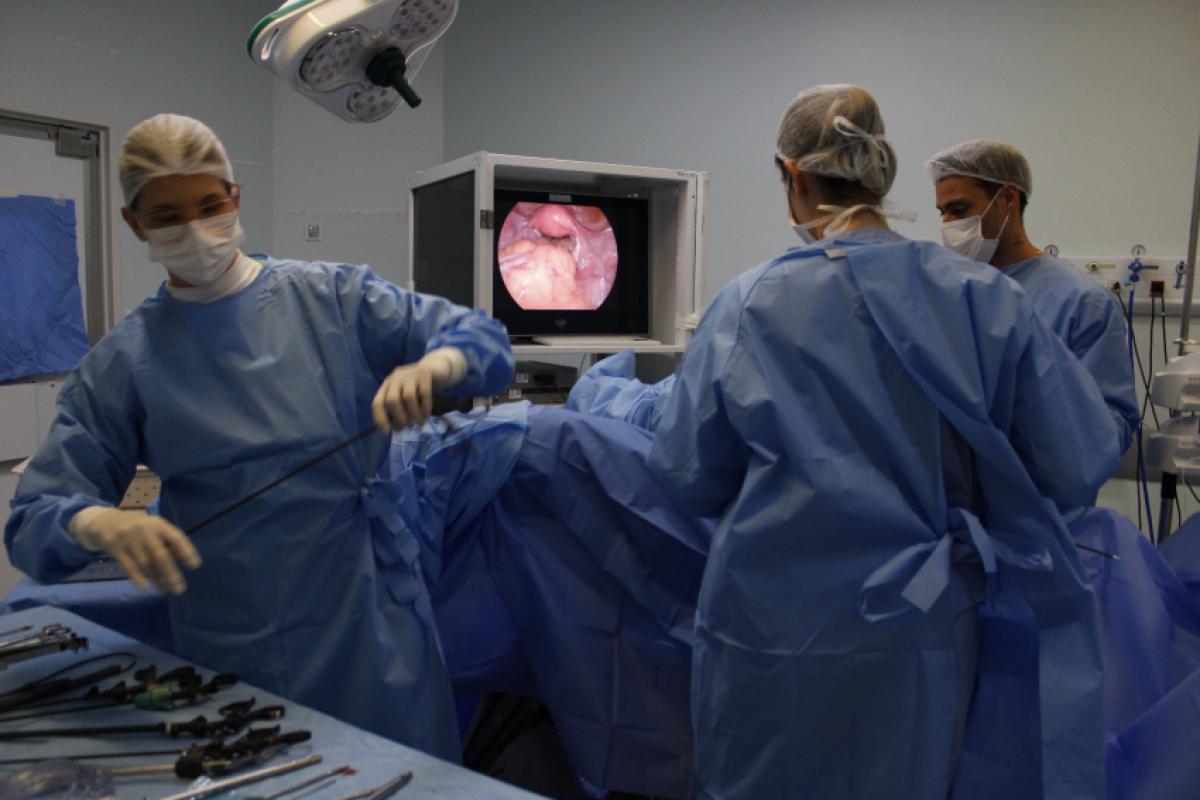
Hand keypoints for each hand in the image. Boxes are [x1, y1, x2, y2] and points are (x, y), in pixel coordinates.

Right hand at [71, 507, 201, 594]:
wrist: (104, 521)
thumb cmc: (137, 527)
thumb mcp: (153, 527)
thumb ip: (165, 540)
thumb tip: (181, 560)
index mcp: (158, 524)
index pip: (176, 537)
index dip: (187, 551)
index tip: (195, 566)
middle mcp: (145, 530)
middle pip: (161, 555)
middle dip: (172, 574)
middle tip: (180, 589)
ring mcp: (128, 539)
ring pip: (146, 564)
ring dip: (157, 580)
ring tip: (165, 590)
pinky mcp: (114, 548)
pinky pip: (128, 566)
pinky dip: (137, 578)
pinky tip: (145, 588)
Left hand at [372, 348, 466, 430]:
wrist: (437, 369)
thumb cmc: (418, 388)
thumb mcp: (406, 398)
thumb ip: (400, 410)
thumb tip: (397, 429)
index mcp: (387, 385)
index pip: (378, 402)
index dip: (380, 418)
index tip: (387, 432)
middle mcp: (395, 378)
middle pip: (392, 400)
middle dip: (400, 417)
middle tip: (408, 427)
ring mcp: (410, 374)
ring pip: (408, 397)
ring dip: (414, 414)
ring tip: (419, 423)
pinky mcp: (424, 373)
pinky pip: (424, 393)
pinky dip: (425, 407)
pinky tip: (426, 415)